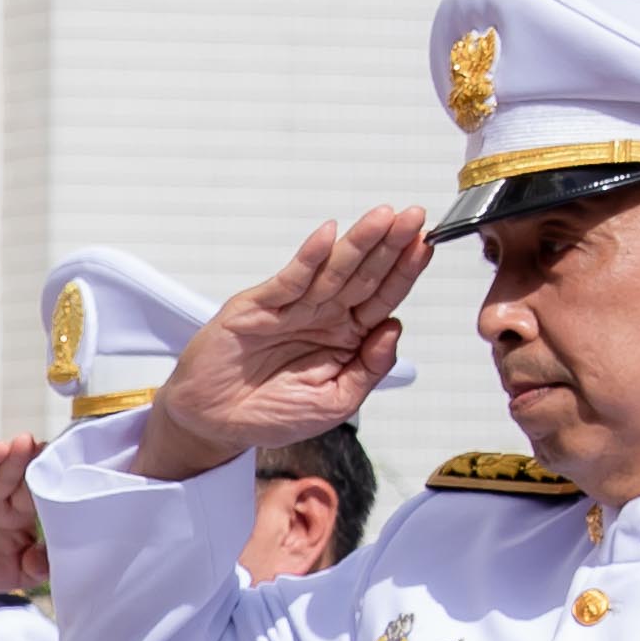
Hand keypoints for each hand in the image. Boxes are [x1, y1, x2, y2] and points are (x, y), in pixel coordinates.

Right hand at [142, 213, 431, 476]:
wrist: (214, 422)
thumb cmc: (272, 414)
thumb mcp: (335, 403)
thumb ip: (369, 369)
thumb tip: (395, 328)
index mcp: (347, 336)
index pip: (384, 296)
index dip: (405, 271)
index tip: (425, 246)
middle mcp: (323, 315)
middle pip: (364, 274)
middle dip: (390, 244)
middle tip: (414, 217)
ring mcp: (293, 307)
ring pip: (332, 270)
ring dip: (358, 242)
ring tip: (383, 218)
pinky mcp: (259, 306)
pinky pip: (289, 280)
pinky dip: (308, 258)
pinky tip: (327, 236)